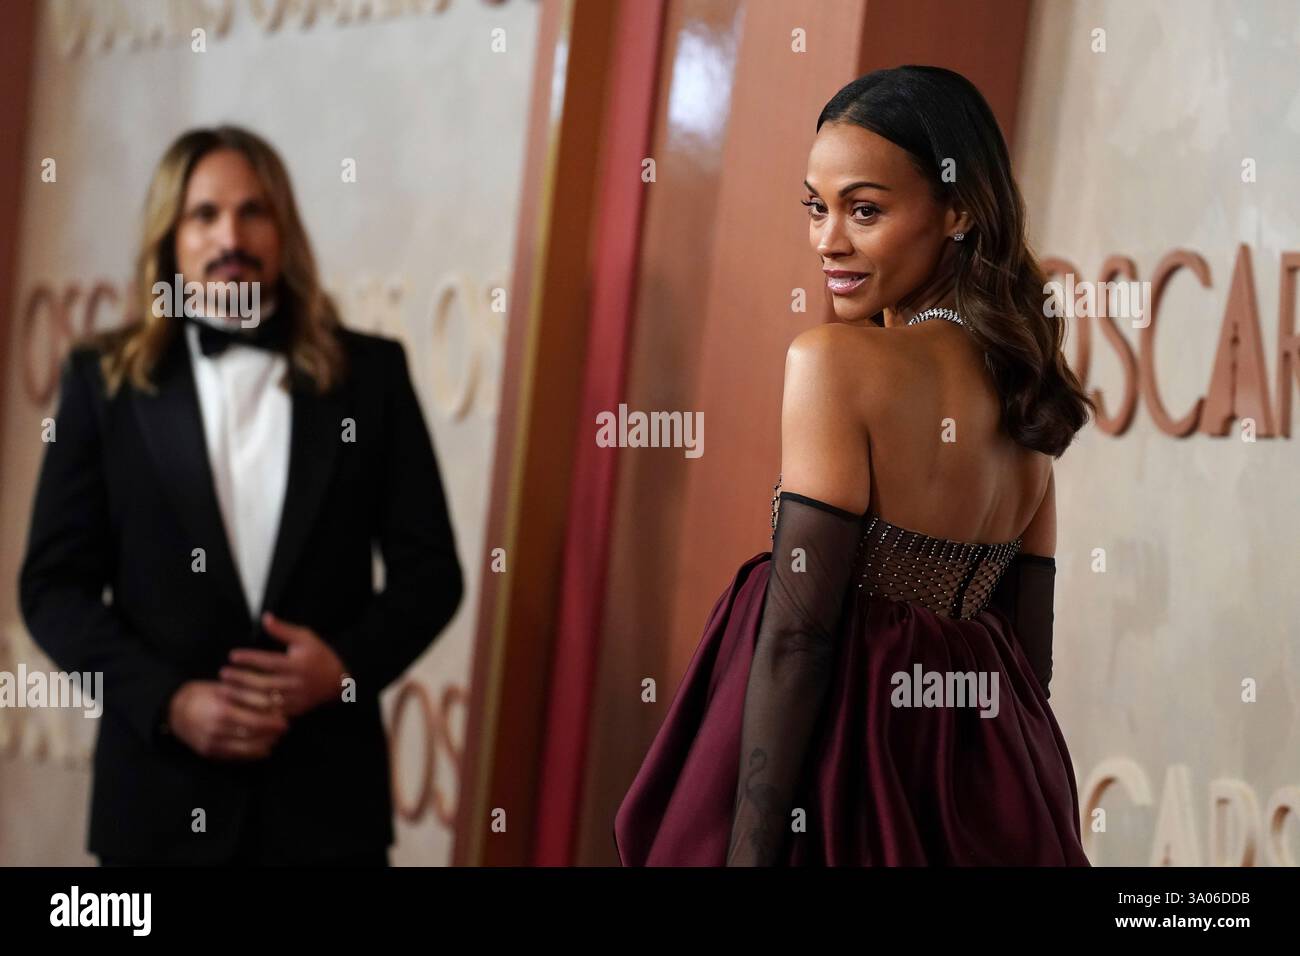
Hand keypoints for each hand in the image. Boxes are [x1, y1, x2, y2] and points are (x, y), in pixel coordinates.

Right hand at [167, 679, 288, 759]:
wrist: (174, 711)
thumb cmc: (203, 694)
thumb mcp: (224, 688)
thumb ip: (246, 696)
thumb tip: (273, 702)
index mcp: (222, 709)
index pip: (256, 717)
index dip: (273, 719)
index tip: (285, 717)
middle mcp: (217, 728)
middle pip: (254, 733)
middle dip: (272, 732)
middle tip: (285, 728)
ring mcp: (212, 743)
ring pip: (247, 748)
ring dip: (265, 744)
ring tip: (276, 738)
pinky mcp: (209, 753)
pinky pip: (236, 756)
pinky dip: (252, 754)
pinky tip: (263, 749)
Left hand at [220, 611, 347, 718]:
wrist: (339, 683)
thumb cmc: (320, 656)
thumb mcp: (306, 638)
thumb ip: (283, 629)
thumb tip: (265, 617)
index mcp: (298, 664)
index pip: (269, 661)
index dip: (249, 659)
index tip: (232, 655)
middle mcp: (296, 683)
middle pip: (263, 683)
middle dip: (241, 678)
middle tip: (223, 674)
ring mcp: (295, 700)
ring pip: (264, 700)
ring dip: (242, 695)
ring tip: (225, 689)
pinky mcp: (293, 712)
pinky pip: (270, 713)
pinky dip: (252, 710)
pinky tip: (238, 705)